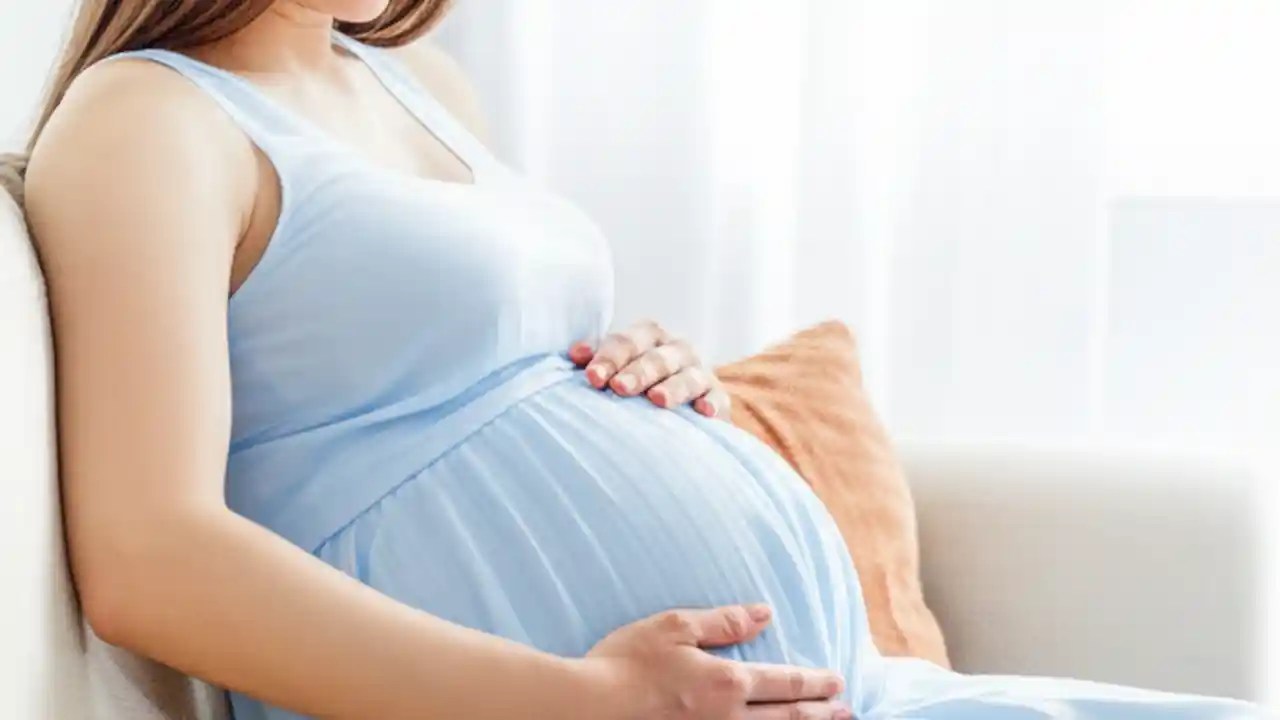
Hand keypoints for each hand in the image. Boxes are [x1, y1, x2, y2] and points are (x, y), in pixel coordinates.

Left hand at [570, 320, 730, 418]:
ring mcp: (699, 373)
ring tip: (657, 399)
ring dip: (673, 387)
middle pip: (658, 356)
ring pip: (688, 375)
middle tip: (619, 387)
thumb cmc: (637, 386)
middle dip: (638, 371)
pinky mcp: (717, 398)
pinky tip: (703, 412)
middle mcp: (676, 350)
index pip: (628, 341)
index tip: (593, 378)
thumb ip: (596, 361)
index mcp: (648, 338)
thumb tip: (575, 354)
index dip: (609, 357)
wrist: (677, 414)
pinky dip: (711, 403)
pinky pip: (717, 398)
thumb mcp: (616, 369)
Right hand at [581, 604, 851, 719]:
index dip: (814, 682)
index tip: (836, 682)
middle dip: (820, 713)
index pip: (784, 682)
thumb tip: (764, 613)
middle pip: (787, 717)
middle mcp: (728, 718)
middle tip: (845, 710)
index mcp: (726, 682)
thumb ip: (723, 621)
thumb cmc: (625, 663)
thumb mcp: (674, 627)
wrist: (587, 708)